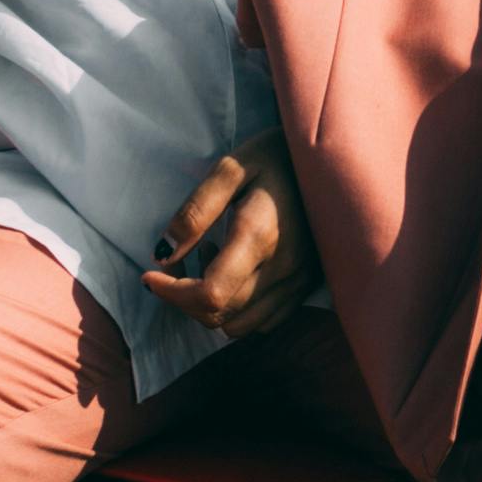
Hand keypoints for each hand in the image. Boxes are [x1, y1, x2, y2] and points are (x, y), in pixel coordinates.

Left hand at [141, 131, 310, 338]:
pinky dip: (237, 309)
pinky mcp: (306, 286)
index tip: (150, 275)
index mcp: (259, 236)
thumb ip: (195, 212)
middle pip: (220, 315)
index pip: (209, 294)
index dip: (171, 293)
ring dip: (210, 306)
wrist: (331, 160)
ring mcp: (298, 281)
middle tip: (174, 261)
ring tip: (205, 264)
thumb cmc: (275, 156)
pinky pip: (263, 321)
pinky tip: (233, 274)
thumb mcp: (229, 169)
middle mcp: (283, 268)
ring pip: (240, 325)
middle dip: (183, 298)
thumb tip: (164, 255)